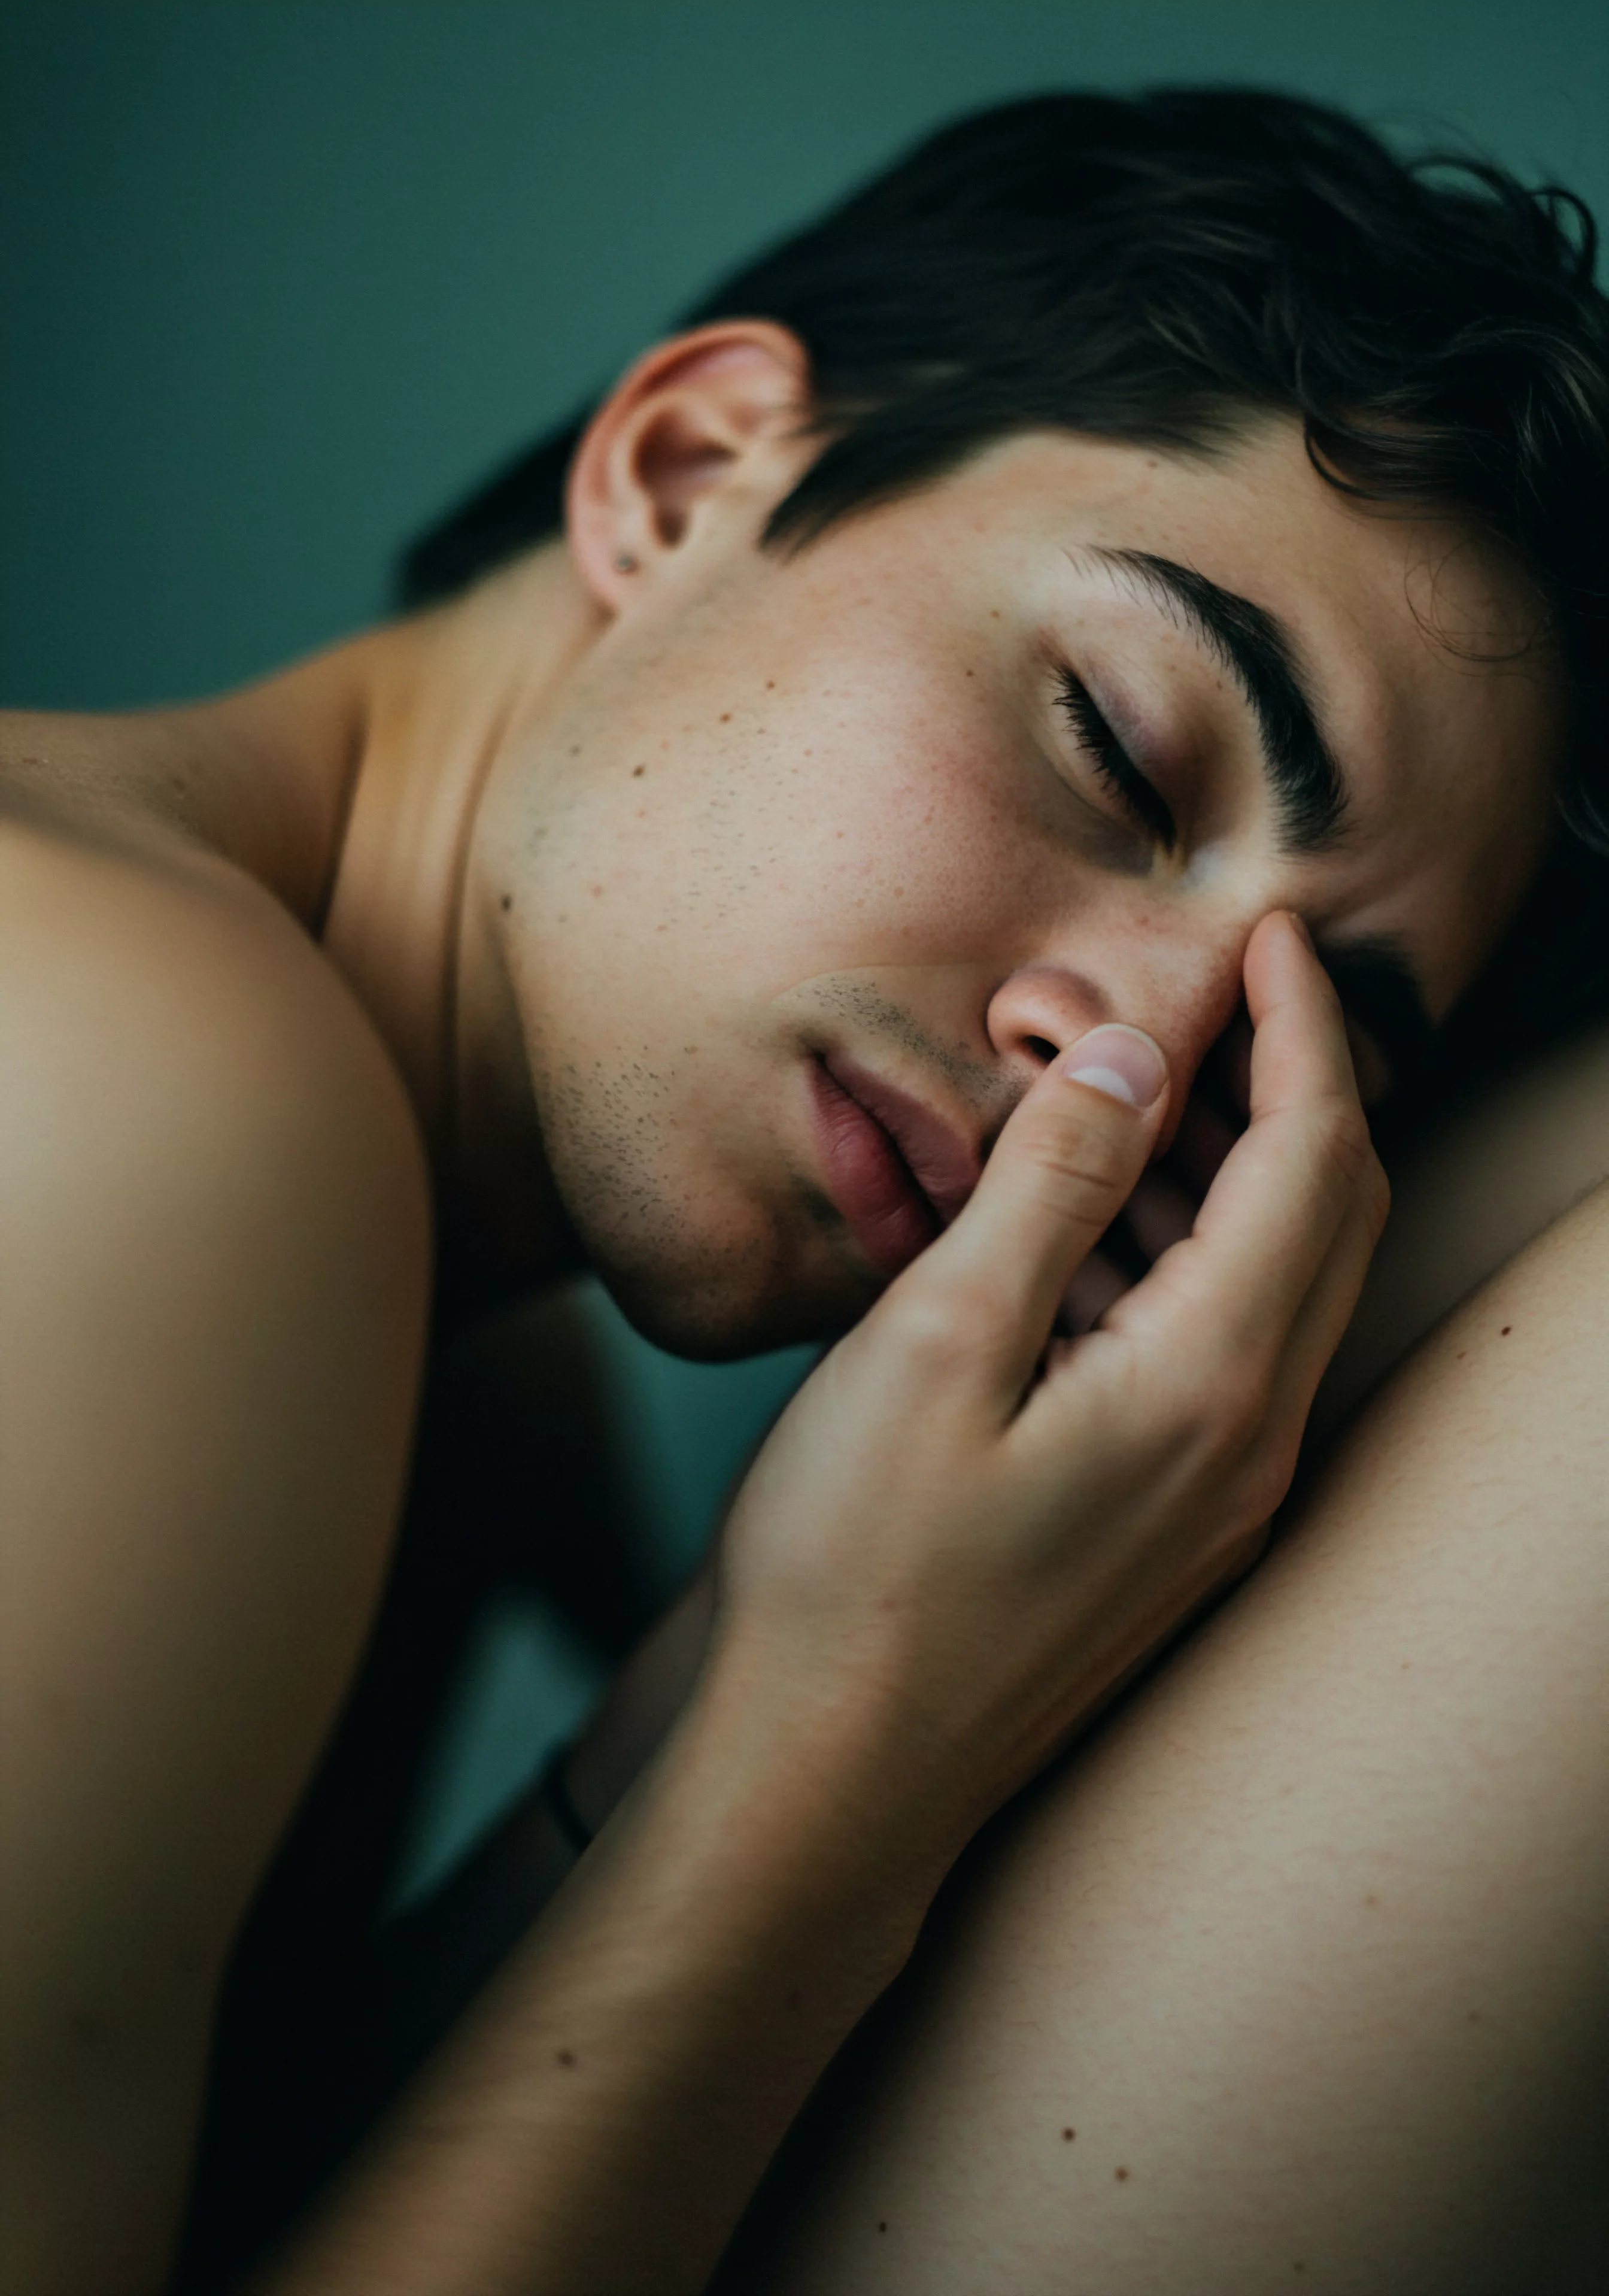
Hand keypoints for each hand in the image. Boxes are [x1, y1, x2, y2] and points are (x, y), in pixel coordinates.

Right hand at [712, 912, 1387, 1840]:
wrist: (826, 1784)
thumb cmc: (853, 1579)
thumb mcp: (933, 1347)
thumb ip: (1047, 1191)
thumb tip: (1131, 1065)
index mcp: (1207, 1387)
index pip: (1315, 1159)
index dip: (1302, 1030)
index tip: (1267, 937)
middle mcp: (1246, 1449)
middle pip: (1329, 1221)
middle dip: (1290, 1089)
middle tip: (1210, 1000)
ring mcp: (1217, 1503)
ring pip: (1277, 1291)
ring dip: (1227, 1179)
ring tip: (1125, 1100)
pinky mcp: (1168, 1531)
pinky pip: (1219, 1360)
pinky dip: (1181, 1268)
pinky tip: (1083, 1240)